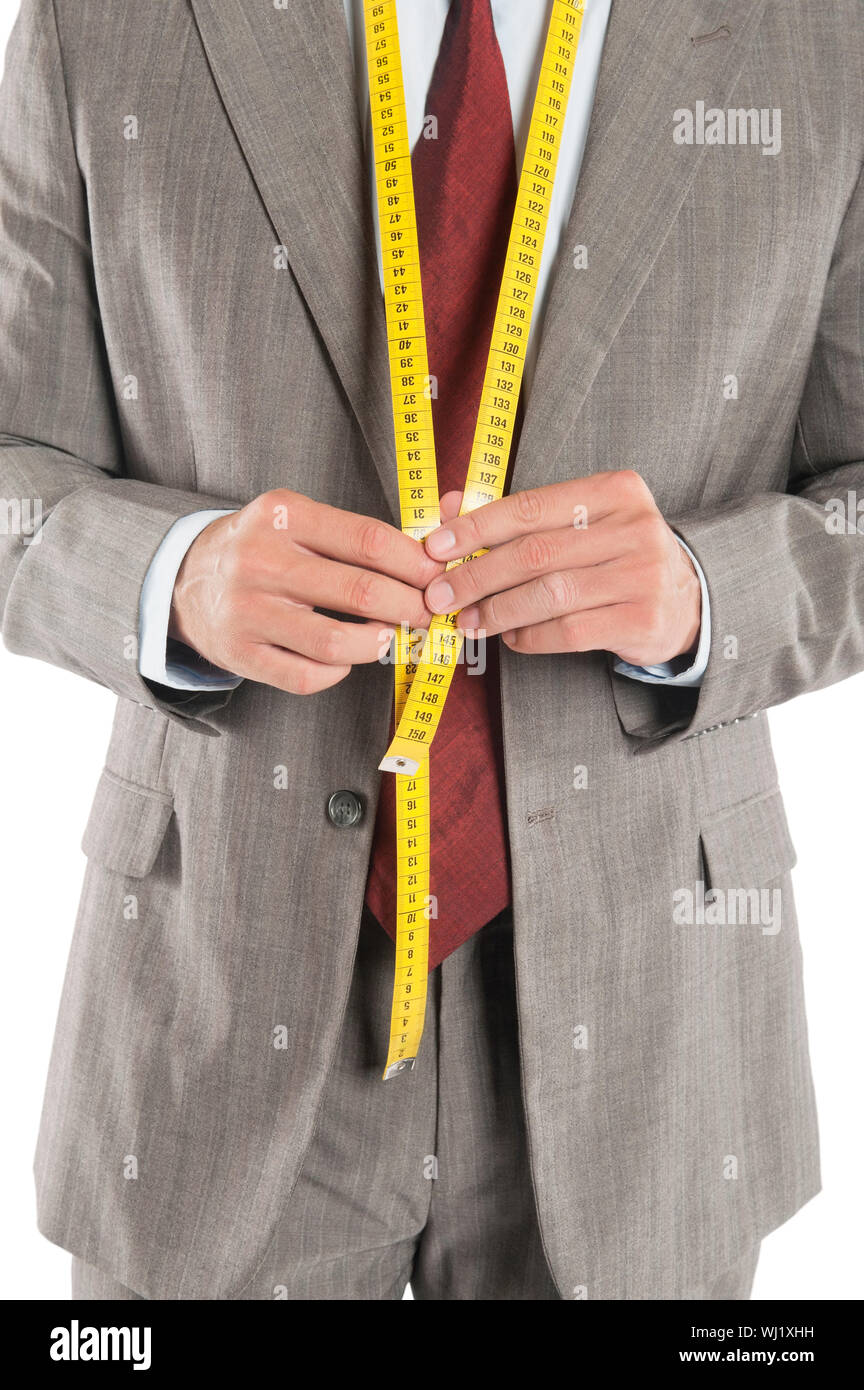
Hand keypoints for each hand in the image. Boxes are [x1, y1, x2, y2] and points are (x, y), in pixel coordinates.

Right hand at [169, 490, 442, 692]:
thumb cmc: (260, 548)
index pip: (368, 540)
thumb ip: (353, 533)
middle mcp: (261, 560)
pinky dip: (339, 673)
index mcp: (283, 516)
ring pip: (336, 643)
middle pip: (361, 592)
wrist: (184, 578)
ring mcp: (248, 611)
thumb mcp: (296, 518)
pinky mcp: (241, 653)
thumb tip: (427, 555)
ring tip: (390, 636)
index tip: (437, 576)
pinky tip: (346, 659)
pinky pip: (307, 676)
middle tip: (426, 612)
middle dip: (410, 606)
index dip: (415, 563)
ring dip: (379, 644)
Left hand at [422, 471, 700, 665]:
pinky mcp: (643, 619)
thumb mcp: (577, 524)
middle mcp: (634, 528)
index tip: (435, 547)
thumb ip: (517, 515)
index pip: (529, 507)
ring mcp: (643, 575)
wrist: (687, 600)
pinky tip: (512, 638)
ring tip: (469, 621)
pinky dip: (531, 637)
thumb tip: (448, 507)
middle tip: (440, 596)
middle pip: (535, 553)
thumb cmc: (616, 557)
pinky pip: (569, 630)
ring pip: (549, 595)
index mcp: (614, 491)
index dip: (476, 528)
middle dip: (477, 576)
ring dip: (498, 612)